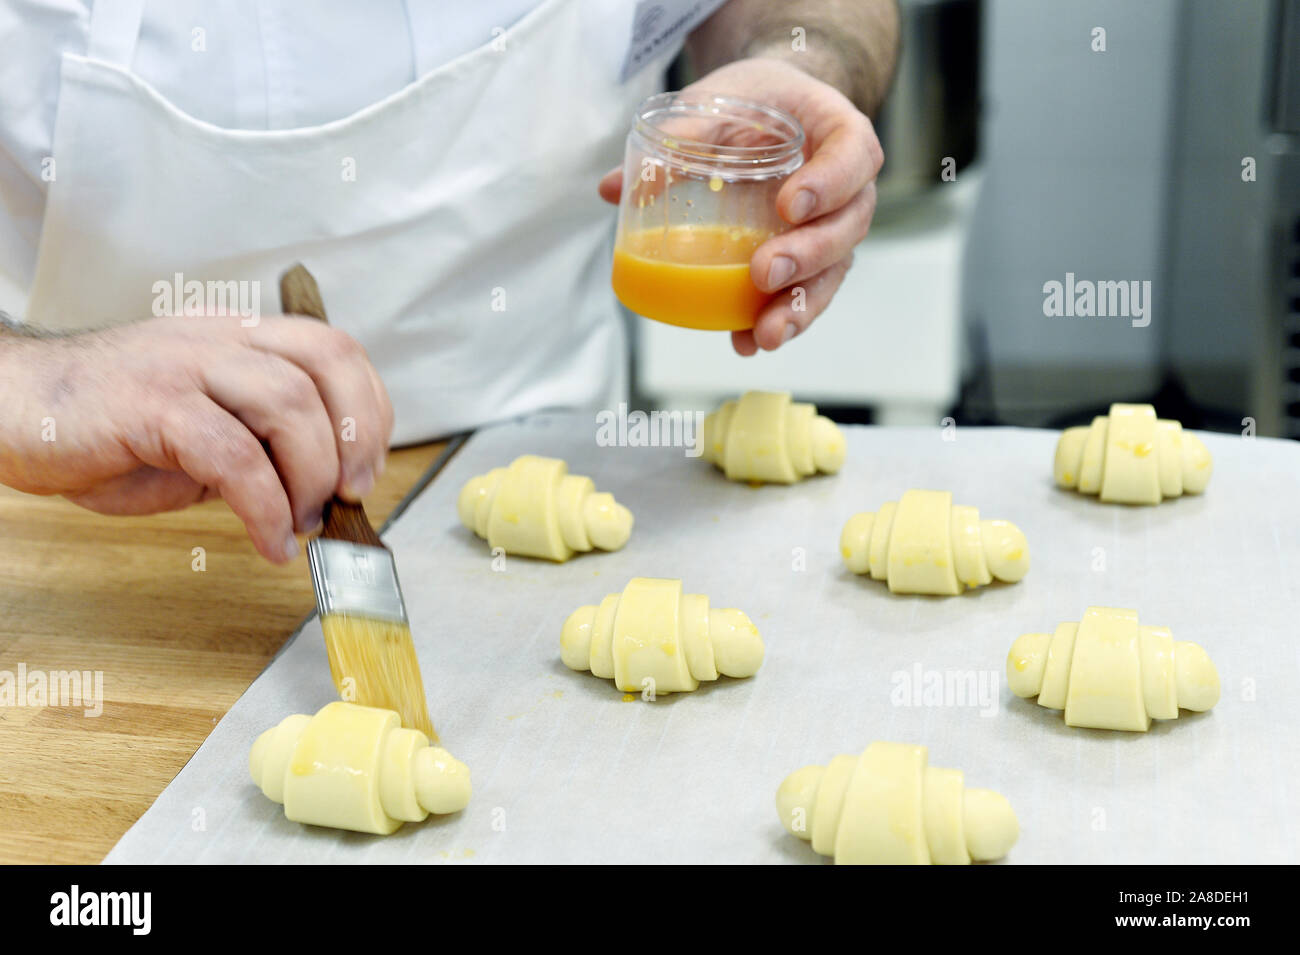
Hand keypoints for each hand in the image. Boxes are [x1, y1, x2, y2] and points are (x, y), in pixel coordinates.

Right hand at [0, 315, 392, 562]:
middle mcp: (218, 339)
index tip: (369, 465)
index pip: (332, 348)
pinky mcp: (149, 404)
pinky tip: (268, 542)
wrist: (11, 409)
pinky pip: (232, 455)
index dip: (368, 406)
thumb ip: (257, 445)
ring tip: (302, 525)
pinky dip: (265, 508)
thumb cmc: (105, 426)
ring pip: (287, 404)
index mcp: (238, 338)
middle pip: (325, 364)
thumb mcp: (200, 433)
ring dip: (312, 477)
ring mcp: (183, 365)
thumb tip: (316, 491)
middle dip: (355, 438)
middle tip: (347, 497)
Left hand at [600, 58, 881, 354]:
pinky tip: (744, 341)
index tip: (790, 205)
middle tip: (764, 272)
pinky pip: (804, 294)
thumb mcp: (721, 100)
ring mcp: (833, 229)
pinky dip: (776, 319)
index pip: (856, 155)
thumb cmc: (756, 101)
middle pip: (847, 226)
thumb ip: (681, 136)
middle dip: (807, 256)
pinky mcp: (810, 261)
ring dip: (798, 307)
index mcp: (838, 133)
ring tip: (763, 333)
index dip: (831, 182)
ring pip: (832, 273)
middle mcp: (848, 188)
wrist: (776, 112)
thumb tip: (613, 189)